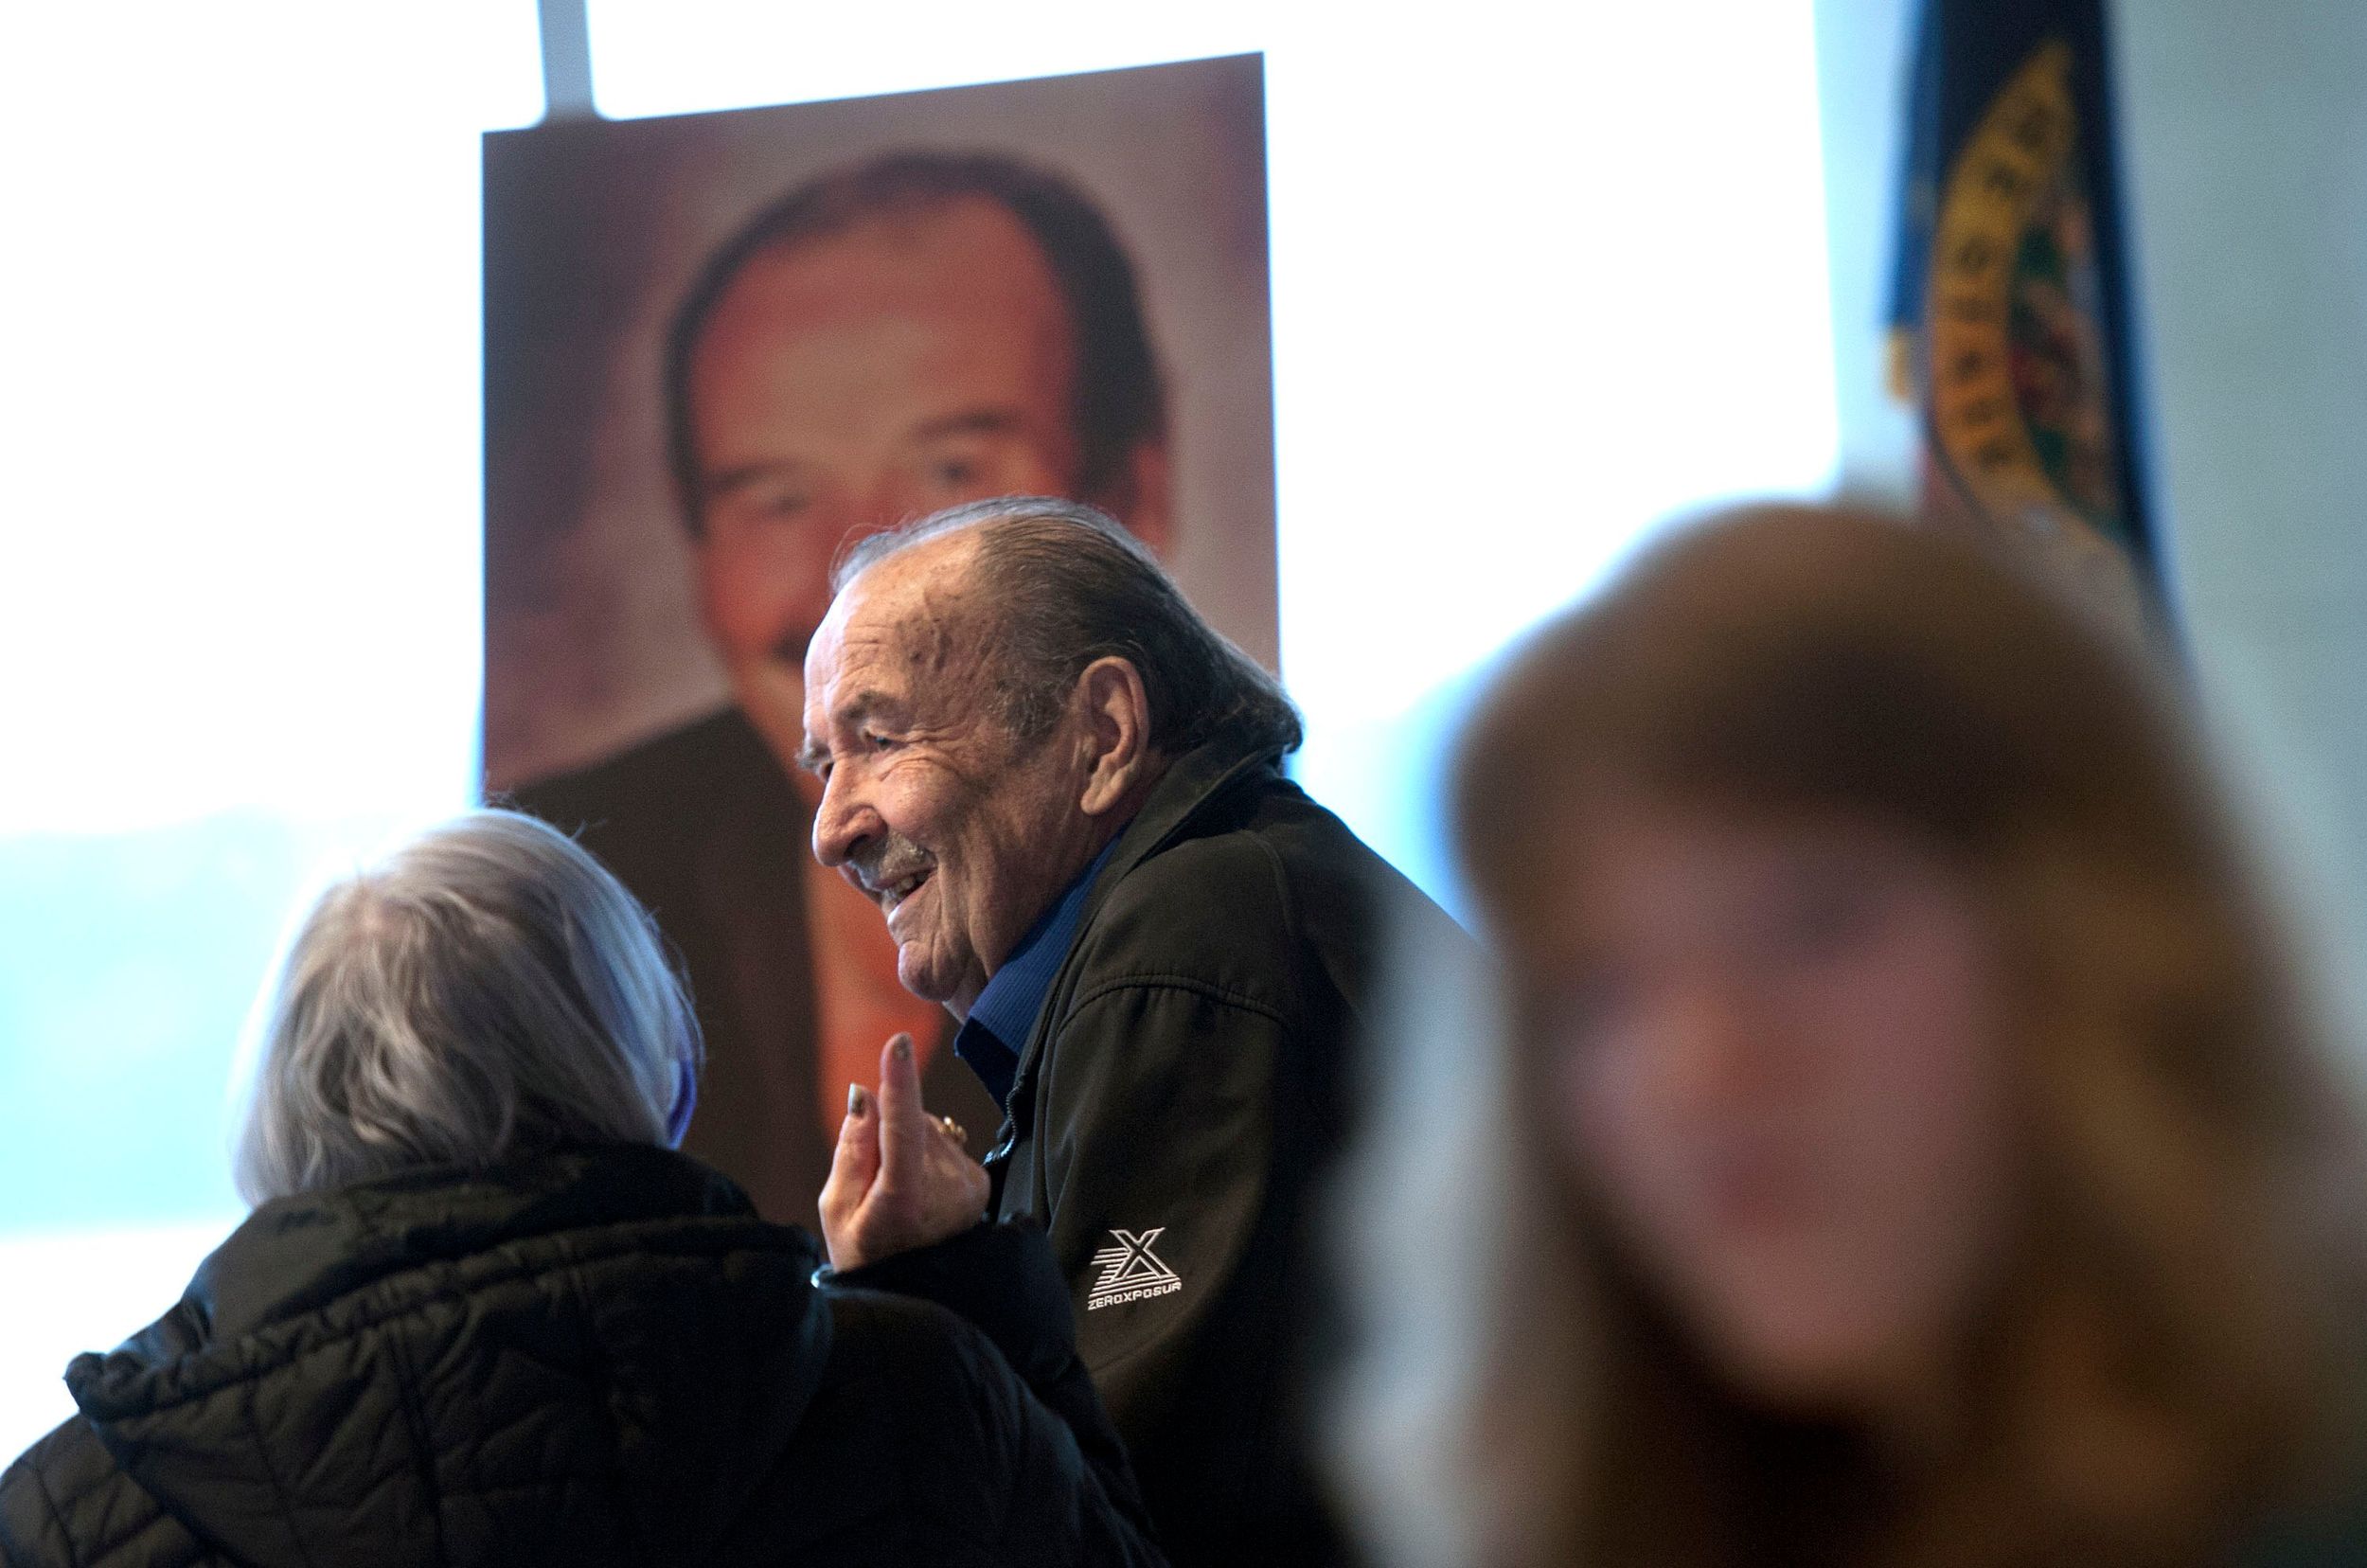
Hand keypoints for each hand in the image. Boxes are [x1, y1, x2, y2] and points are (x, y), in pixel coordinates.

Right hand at [820, 1033, 991, 1271]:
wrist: (915, 1290)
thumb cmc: (863, 1250)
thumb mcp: (836, 1207)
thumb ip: (852, 1149)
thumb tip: (865, 1094)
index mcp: (900, 1204)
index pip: (901, 1134)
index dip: (898, 1086)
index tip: (898, 1044)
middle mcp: (943, 1194)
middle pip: (907, 1124)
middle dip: (884, 1131)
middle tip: (870, 1180)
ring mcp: (967, 1188)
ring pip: (926, 1129)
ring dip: (907, 1145)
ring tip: (897, 1193)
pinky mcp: (980, 1182)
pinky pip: (944, 1142)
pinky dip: (927, 1154)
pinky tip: (921, 1190)